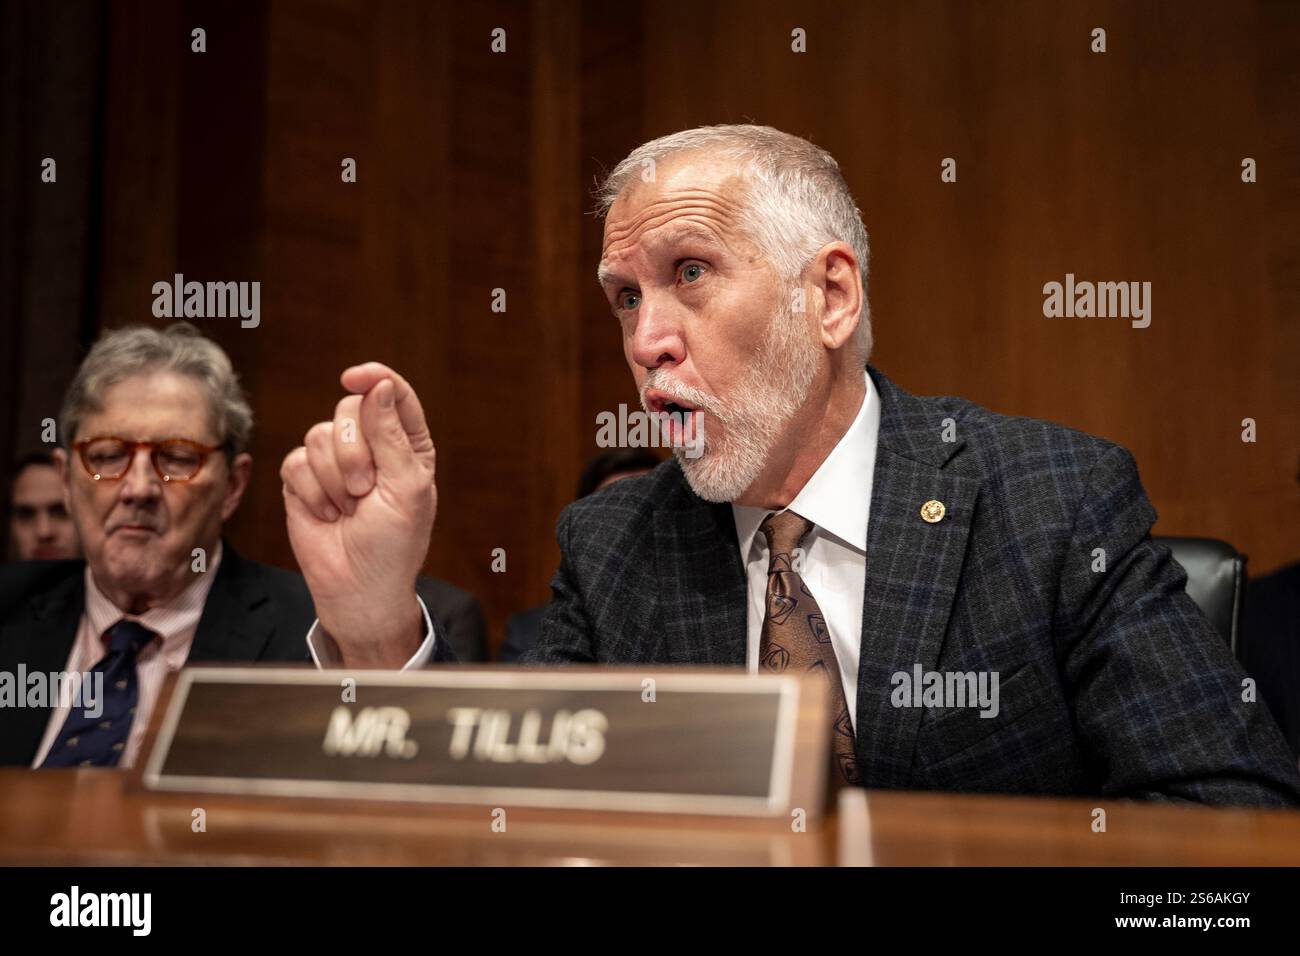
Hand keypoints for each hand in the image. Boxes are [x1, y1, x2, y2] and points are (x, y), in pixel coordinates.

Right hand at [280, 363, 435, 666]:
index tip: (355, 378)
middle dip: (353, 451)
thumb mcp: (406, 487)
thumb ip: (392, 435)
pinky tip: (328, 515)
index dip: (374, 379)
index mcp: (406, 445)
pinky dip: (312, 491)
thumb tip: (379, 386)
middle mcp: (370, 446)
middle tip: (365, 489)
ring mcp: (334, 462)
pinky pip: (295, 462)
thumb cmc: (394, 543)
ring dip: (334, 478)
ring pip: (318, 435)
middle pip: (348, 411)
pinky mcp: (303, 480)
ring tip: (349, 508)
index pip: (392, 395)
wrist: (358, 587)